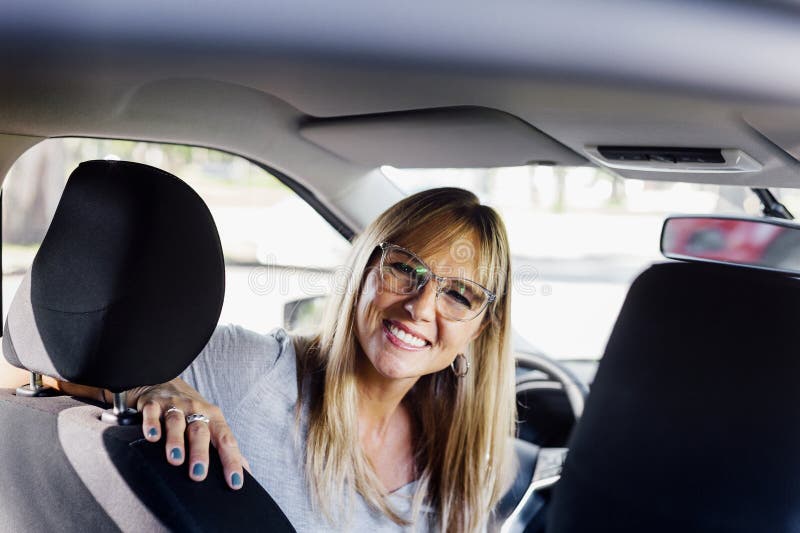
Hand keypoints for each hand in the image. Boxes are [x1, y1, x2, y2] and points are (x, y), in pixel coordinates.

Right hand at [133, 378, 248, 489]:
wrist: (165, 380)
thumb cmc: (192, 410)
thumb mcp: (211, 423)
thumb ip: (225, 446)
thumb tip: (246, 471)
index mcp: (214, 418)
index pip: (226, 440)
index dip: (232, 461)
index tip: (234, 482)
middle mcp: (196, 410)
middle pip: (200, 432)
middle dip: (200, 453)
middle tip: (198, 474)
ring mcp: (175, 406)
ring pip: (177, 422)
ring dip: (176, 441)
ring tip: (175, 459)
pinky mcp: (154, 403)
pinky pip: (153, 412)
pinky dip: (152, 424)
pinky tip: (152, 437)